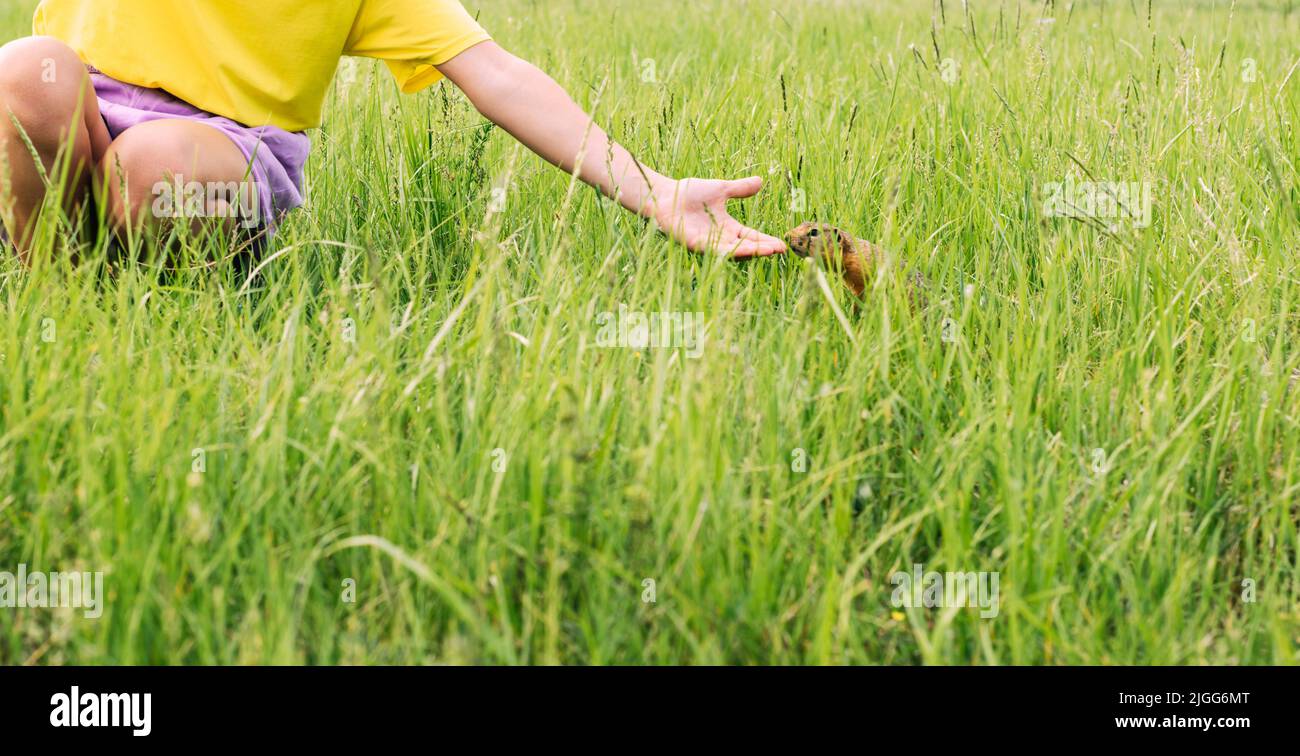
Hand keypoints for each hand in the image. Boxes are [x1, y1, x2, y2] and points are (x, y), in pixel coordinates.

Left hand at [651, 176, 786, 257]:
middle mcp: (720, 238)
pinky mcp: (696, 245)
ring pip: (734, 251)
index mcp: (728, 227)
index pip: (751, 236)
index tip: (783, 243)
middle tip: (780, 250)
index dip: (766, 240)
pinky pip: (716, 251)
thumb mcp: (720, 189)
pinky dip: (730, 252)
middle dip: (763, 248)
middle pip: (746, 247)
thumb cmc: (689, 192)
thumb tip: (760, 181)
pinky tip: (743, 251)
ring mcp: (709, 243)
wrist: (665, 195)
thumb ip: (739, 189)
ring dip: (751, 252)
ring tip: (769, 251)